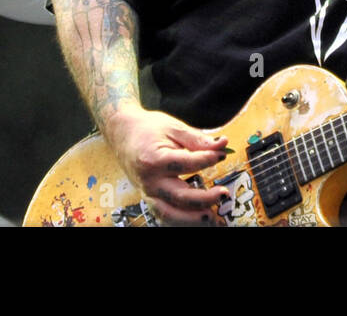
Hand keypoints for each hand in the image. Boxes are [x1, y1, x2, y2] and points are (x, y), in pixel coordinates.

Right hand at [104, 106, 230, 225]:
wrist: (123, 133)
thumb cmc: (148, 129)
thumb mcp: (174, 127)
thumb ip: (198, 139)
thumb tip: (222, 145)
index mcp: (155, 159)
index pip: (188, 164)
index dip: (208, 160)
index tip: (222, 155)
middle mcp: (150, 180)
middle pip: (180, 196)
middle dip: (205, 198)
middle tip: (223, 193)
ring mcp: (147, 191)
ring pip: (169, 213)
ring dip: (191, 218)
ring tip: (210, 215)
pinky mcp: (148, 197)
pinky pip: (163, 215)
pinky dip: (178, 220)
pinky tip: (194, 217)